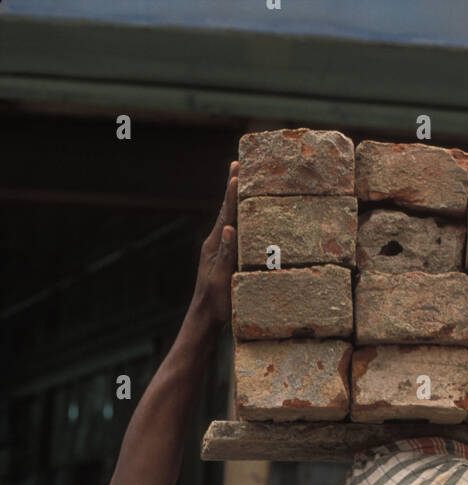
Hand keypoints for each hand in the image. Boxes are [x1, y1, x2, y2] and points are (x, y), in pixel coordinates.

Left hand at [189, 161, 238, 326]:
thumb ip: (225, 254)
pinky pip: (234, 232)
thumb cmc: (215, 303)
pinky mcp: (224, 257)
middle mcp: (216, 242)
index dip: (232, 192)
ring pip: (229, 219)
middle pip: (226, 210)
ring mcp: (219, 249)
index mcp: (215, 244)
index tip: (237, 171)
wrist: (205, 318)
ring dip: (236, 200)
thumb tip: (229, 228)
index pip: (226, 213)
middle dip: (233, 188)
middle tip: (239, 165)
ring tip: (241, 182)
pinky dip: (239, 218)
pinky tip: (245, 215)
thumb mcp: (221, 279)